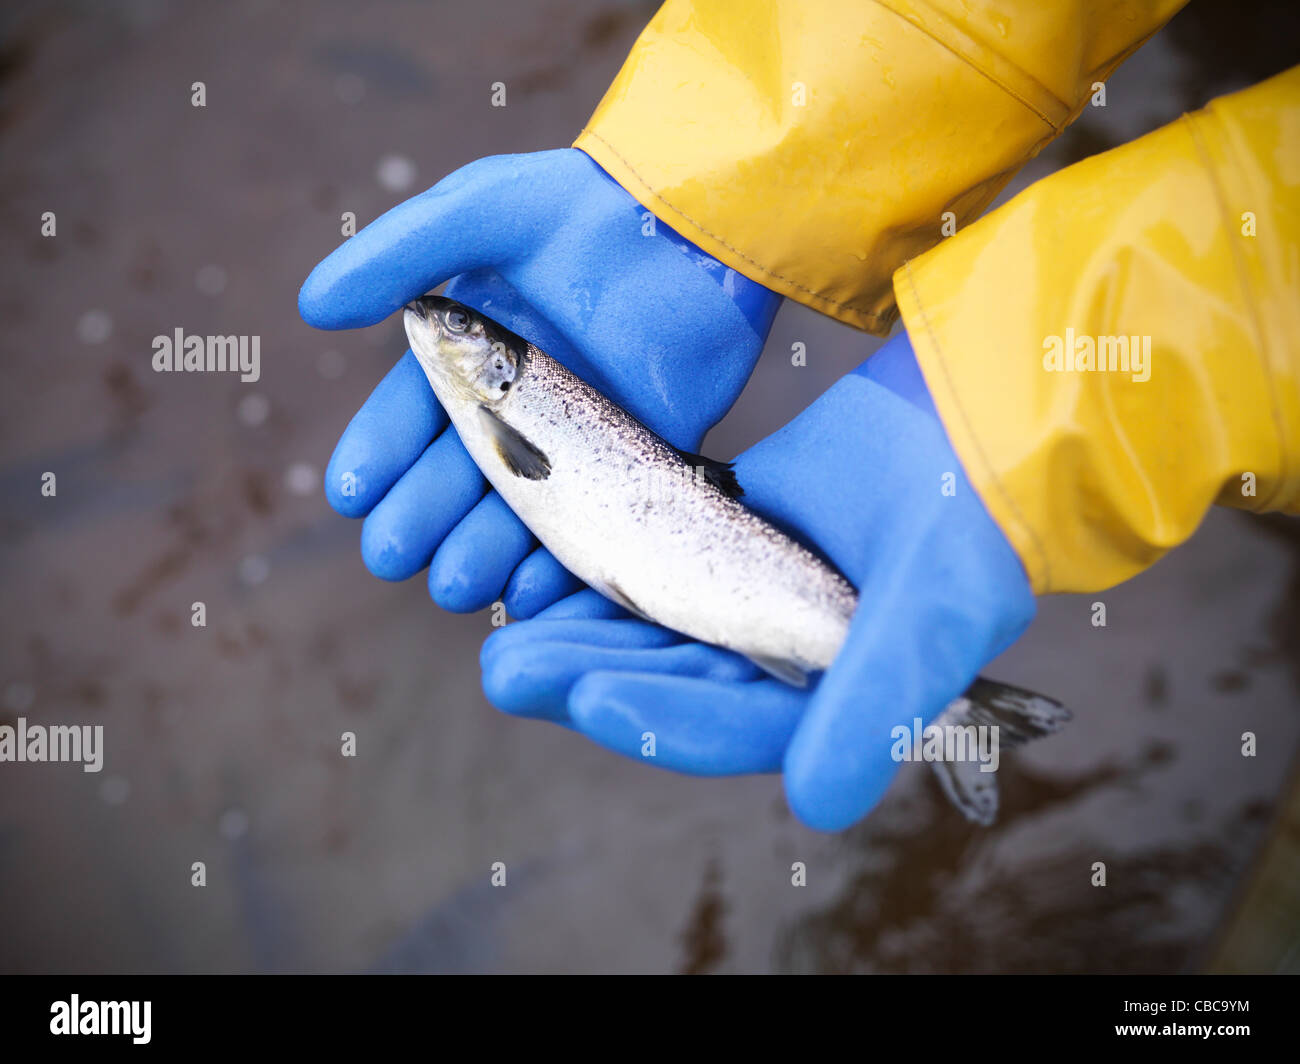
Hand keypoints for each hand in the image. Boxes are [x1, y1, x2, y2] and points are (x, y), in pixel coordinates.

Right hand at [300, 149, 779, 615]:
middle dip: (420, 519)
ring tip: (455, 586)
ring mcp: (575, 440)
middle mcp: (515, 407)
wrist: (693, 220)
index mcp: (466, 355)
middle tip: (394, 557)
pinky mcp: (636, 462)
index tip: (352, 498)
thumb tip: (310, 308)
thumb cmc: (581, 204)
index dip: (378, 458)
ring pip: (518, 514)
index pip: (408, 417)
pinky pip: (595, 524)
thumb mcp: (482, 209)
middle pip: (456, 478)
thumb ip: (399, 253)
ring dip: (481, 552)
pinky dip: (562, 562)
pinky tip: (532, 589)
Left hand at [478, 329, 1036, 830]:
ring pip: (649, 629)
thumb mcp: (932, 620)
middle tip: (507, 669)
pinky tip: (546, 565)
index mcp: (825, 703)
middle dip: (588, 677)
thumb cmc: (967, 528)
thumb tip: (818, 805)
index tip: (591, 700)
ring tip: (506, 631)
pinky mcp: (721, 542)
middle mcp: (775, 666)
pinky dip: (604, 567)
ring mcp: (744, 605)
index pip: (730, 728)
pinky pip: (652, 562)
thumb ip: (879, 708)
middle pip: (669, 683)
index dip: (662, 721)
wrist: (968, 420)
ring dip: (582, 632)